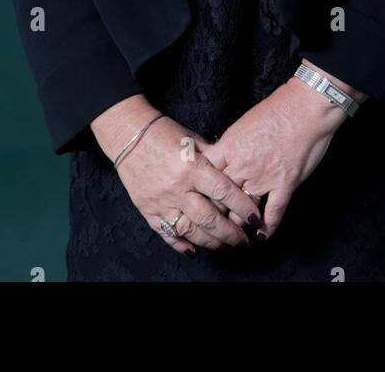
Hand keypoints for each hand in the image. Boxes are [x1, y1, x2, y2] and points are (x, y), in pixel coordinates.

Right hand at [113, 114, 264, 255]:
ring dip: (212, 243)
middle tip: (246, 242)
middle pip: (210, 219)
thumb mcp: (193, 140)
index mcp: (191, 167)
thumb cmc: (164, 133)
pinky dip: (180, 245)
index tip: (256, 218)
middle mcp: (177, 188)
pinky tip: (194, 251)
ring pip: (191, 231)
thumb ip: (214, 158)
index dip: (242, 207)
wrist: (128, 135)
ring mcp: (161, 202)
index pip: (223, 191)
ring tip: (227, 247)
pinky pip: (166, 233)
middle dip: (231, 234)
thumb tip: (235, 172)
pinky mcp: (147, 210)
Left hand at [200, 79, 348, 238]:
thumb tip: (223, 157)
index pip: (206, 176)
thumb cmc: (277, 109)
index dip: (200, 190)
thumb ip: (232, 146)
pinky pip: (273, 214)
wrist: (305, 107)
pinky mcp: (285, 185)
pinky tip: (261, 236)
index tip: (198, 200)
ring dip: (238, 225)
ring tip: (234, 236)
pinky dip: (266, 229)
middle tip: (212, 225)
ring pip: (243, 210)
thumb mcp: (243, 124)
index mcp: (229, 147)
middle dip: (215, 213)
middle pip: (220, 197)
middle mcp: (242, 165)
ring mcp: (263, 178)